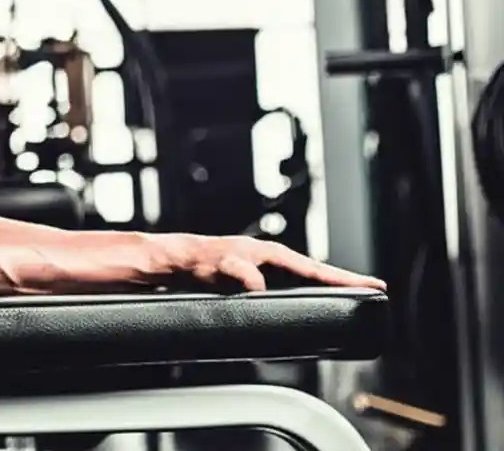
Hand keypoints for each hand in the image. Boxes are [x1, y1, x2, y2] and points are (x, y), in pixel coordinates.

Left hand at [163, 234, 386, 292]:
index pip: (316, 269)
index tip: (372, 284)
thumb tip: (259, 285)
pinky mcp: (258, 279)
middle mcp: (272, 259)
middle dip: (346, 281)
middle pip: (318, 272)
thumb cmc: (199, 261)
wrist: (179, 261)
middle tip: (376, 289)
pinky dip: (309, 291)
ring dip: (329, 286)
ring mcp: (267, 268)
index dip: (344, 279)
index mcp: (271, 254)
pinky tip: (315, 301)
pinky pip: (291, 286)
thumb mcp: (221, 267)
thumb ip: (241, 274)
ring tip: (353, 296)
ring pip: (306, 279)